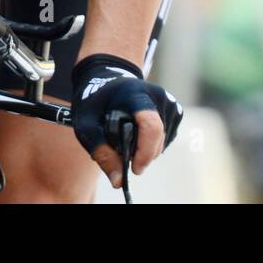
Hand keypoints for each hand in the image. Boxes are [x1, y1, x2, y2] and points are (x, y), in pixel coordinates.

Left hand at [70, 53, 182, 186]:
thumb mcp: (87, 125)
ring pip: (163, 142)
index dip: (145, 151)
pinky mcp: (175, 110)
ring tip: (126, 138)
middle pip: (157, 138)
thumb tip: (118, 181)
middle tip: (120, 152)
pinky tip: (137, 134)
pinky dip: (152, 144)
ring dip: (146, 149)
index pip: (150, 125)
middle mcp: (158, 95)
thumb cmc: (95, 102)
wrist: (107, 81)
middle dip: (141, 154)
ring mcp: (169, 102)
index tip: (133, 168)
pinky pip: (167, 138)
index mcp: (135, 93)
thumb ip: (101, 151)